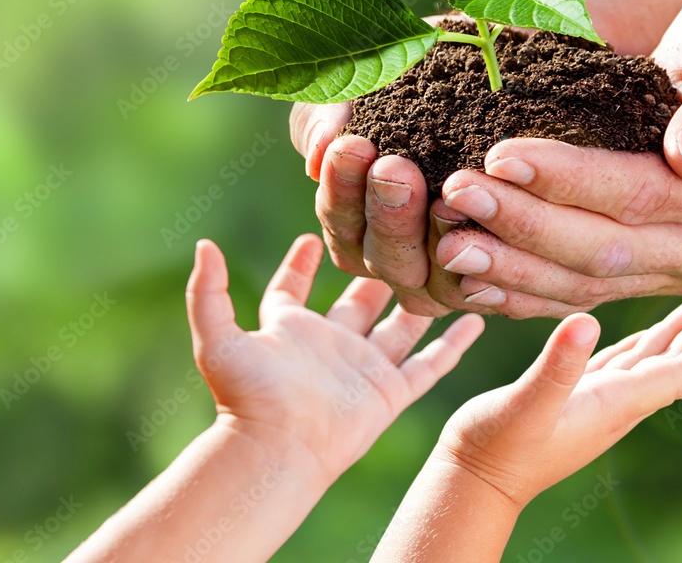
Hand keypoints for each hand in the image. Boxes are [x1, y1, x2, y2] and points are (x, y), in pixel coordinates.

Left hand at [185, 235, 483, 485]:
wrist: (277, 448)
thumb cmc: (245, 396)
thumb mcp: (218, 336)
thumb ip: (207, 291)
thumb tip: (204, 244)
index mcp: (290, 329)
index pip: (295, 288)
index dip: (300, 263)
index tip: (312, 233)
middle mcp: (330, 344)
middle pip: (357, 302)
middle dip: (374, 273)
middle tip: (397, 239)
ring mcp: (363, 368)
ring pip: (400, 328)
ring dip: (418, 301)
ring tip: (443, 269)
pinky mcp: (391, 392)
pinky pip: (431, 364)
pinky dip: (454, 344)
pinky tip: (477, 319)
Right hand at [288, 14, 460, 317]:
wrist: (469, 79)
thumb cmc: (398, 90)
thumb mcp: (352, 94)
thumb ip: (326, 119)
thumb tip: (319, 155)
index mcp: (355, 223)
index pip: (340, 220)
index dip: (341, 189)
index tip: (351, 145)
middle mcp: (394, 257)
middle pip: (381, 257)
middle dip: (387, 213)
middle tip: (394, 170)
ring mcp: (441, 272)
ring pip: (427, 280)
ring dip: (435, 237)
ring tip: (445, 197)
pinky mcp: (488, 273)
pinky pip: (479, 285)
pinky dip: (482, 263)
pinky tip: (490, 232)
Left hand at [426, 0, 681, 314]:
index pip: (638, 193)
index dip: (565, 180)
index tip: (499, 157)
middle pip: (604, 248)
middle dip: (523, 227)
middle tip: (454, 197)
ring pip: (588, 284)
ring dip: (514, 269)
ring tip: (449, 246)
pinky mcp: (652, 271)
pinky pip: (584, 292)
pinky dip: (528, 292)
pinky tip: (475, 283)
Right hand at [434, 299, 681, 508]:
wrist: (471, 477)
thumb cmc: (495, 445)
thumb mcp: (526, 404)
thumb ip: (556, 367)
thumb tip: (586, 322)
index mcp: (609, 404)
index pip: (668, 376)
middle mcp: (609, 404)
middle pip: (666, 367)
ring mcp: (591, 403)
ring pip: (644, 364)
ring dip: (672, 340)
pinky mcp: (570, 398)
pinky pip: (616, 367)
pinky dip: (636, 349)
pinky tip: (640, 341)